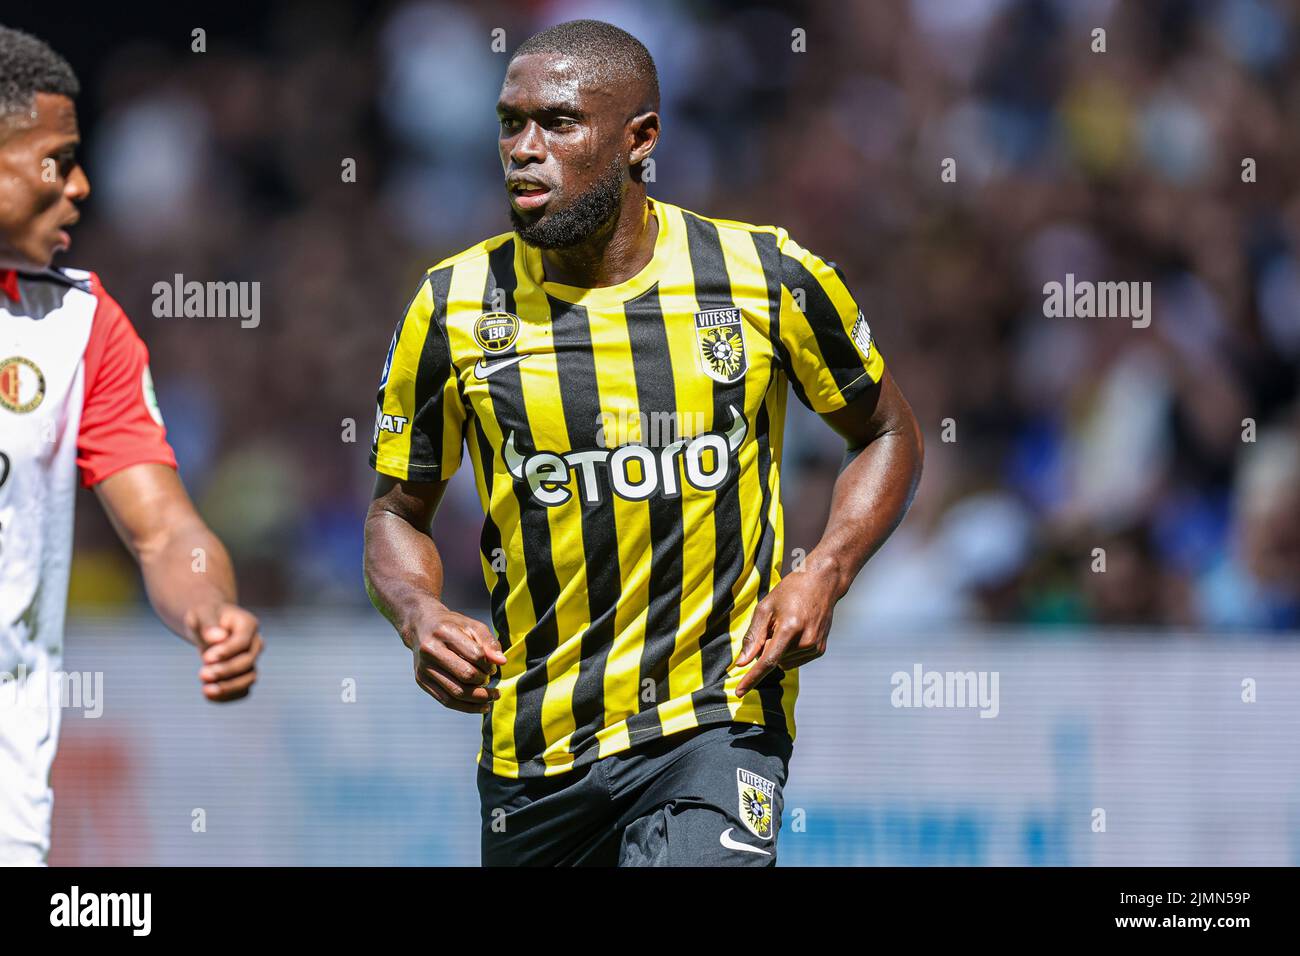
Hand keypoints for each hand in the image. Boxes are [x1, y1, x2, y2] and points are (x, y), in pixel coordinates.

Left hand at [185, 603, 262, 701]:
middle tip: (202, 674)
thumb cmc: (205, 616)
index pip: (243, 641)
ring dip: (228, 687)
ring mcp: (252, 660)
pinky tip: (208, 695)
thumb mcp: (202, 614)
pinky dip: (228, 696)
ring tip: (206, 689)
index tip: (206, 658)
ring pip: (249, 679)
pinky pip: (243, 691)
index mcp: (248, 624)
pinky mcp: (244, 675)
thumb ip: (208, 624)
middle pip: (248, 662)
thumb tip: (218, 638)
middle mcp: (255, 643)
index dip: (227, 652)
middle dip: (225, 671)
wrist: (207, 626)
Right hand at [404, 601, 506, 713]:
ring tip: (492, 697)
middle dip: (484, 681)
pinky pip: (446, 700)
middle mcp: (430, 650)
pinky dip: (466, 707)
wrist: (420, 627)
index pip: (475, 654)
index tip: (493, 668)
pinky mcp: (421, 680)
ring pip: (456, 692)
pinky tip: (482, 706)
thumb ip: (489, 643)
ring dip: (478, 698)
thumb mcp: (472, 626)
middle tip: (491, 682)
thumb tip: (501, 662)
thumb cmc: (451, 626)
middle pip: (465, 675)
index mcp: (444, 632)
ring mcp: (424, 667)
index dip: (489, 664)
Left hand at [730, 565, 841, 696]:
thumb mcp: (766, 608)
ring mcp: (815, 647)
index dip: (751, 678)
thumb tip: (742, 663)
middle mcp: (805, 641)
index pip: (767, 661)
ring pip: (783, 662)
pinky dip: (789, 651)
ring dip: (779, 650)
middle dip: (766, 648)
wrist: (822, 583)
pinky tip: (796, 631)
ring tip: (788, 625)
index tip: (739, 692)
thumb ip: (753, 637)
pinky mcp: (820, 650)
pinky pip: (794, 661)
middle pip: (773, 660)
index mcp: (789, 628)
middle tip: (774, 625)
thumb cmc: (790, 592)